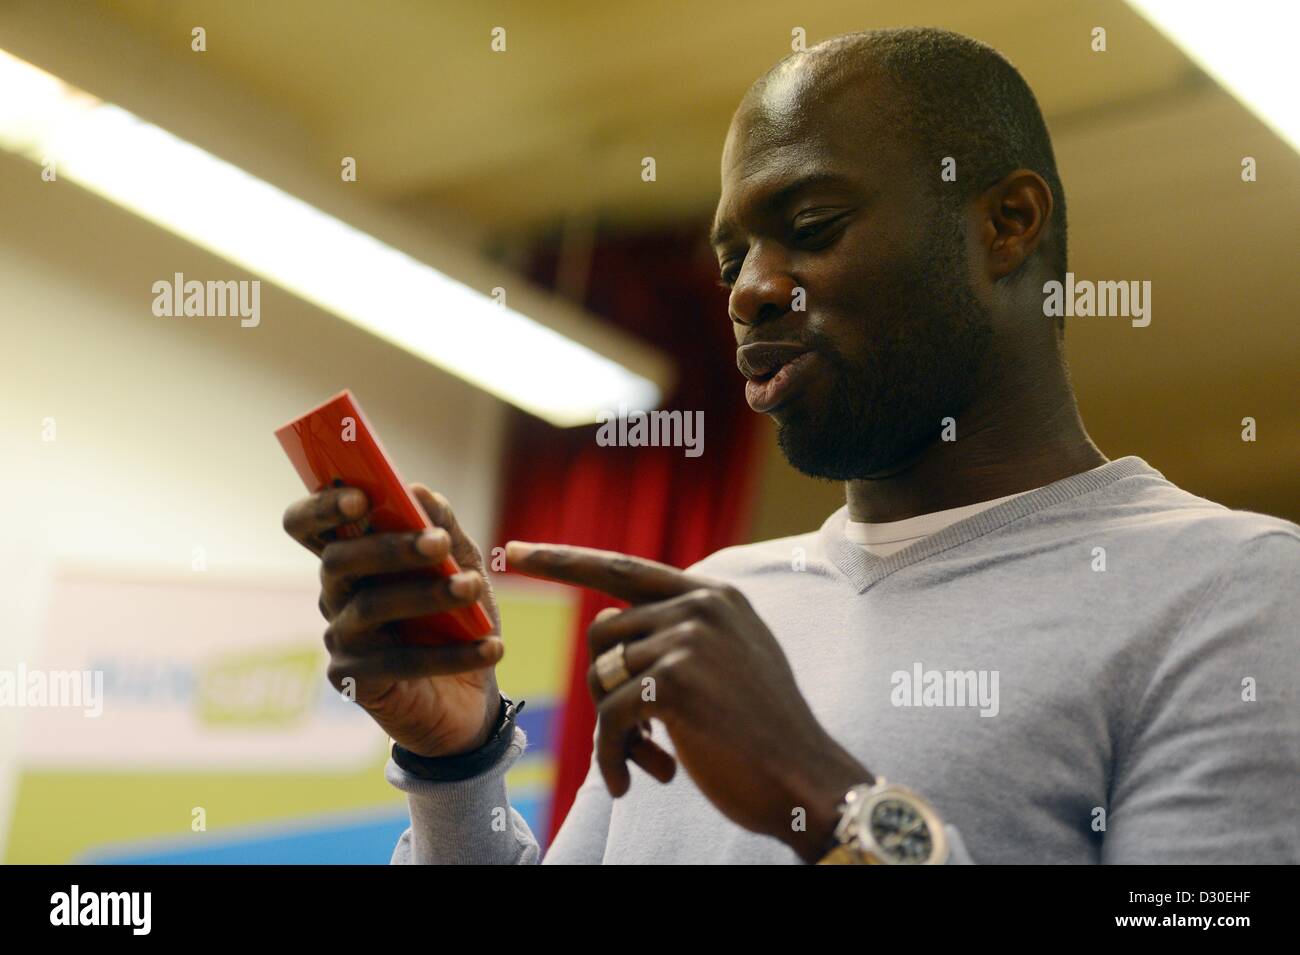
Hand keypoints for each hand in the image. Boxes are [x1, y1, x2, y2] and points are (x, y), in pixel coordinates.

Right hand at [282, 484, 502, 756]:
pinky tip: (491, 648)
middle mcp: (335, 592)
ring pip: (371, 607)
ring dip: (428, 594)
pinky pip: (399, 662)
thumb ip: (443, 528)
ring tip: (473, 588)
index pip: (308, 523)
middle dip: (390, 548)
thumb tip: (418, 490)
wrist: (469, 695)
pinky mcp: (353, 680)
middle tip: (440, 543)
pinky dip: (451, 654)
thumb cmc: (456, 617)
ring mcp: (340, 637)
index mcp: (352, 555)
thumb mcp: (461, 566)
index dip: (323, 506)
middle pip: (337, 560)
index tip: (362, 497)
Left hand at [505, 541, 870, 861]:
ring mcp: (689, 638)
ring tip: (647, 759)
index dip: (562, 560)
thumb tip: (606, 624)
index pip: (621, 567)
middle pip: (603, 634)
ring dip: (613, 729)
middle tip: (635, 738)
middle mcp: (700, 604)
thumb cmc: (761, 732)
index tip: (513, 550)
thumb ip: (677, 632)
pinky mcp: (676, 680)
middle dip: (607, 690)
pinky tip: (633, 780)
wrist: (807, 780)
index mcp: (713, 594)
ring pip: (602, 677)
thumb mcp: (728, 661)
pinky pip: (610, 717)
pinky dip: (612, 755)